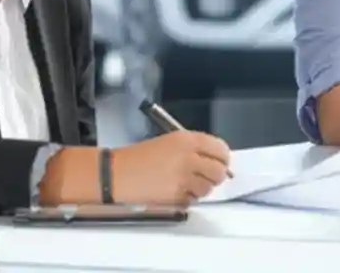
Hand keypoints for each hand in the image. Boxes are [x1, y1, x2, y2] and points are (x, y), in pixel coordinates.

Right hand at [112, 131, 231, 205]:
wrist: (117, 174)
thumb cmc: (140, 157)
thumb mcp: (170, 142)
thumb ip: (195, 148)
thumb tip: (216, 159)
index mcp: (188, 140)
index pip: (221, 149)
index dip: (222, 158)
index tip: (220, 162)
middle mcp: (189, 158)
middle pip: (219, 171)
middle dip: (215, 175)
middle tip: (205, 176)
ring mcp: (184, 179)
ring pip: (208, 188)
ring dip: (200, 188)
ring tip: (185, 183)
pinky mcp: (177, 197)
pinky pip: (193, 200)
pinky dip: (188, 198)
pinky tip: (174, 191)